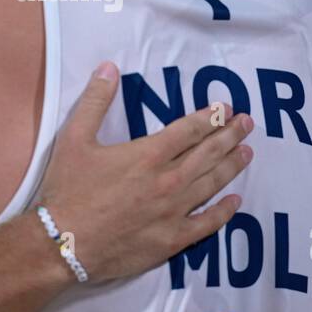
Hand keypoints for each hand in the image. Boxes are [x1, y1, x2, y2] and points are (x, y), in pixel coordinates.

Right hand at [38, 62, 252, 282]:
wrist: (64, 244)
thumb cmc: (68, 190)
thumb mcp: (74, 138)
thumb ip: (95, 101)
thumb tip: (109, 67)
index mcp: (149, 154)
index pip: (190, 129)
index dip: (211, 117)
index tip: (227, 108)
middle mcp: (168, 180)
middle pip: (208, 153)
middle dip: (231, 135)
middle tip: (248, 124)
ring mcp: (174, 212)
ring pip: (212, 184)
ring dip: (232, 166)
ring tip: (248, 153)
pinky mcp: (172, 240)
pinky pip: (206, 224)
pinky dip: (223, 212)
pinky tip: (235, 202)